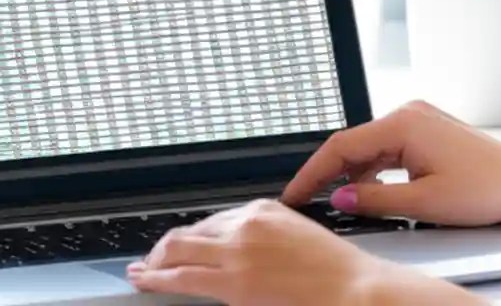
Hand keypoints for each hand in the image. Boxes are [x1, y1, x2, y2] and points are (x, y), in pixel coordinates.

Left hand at [128, 199, 480, 304]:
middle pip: (191, 231)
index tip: (182, 244)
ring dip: (156, 261)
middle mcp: (246, 223)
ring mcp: (237, 250)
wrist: (356, 290)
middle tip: (152, 258)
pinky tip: (146, 280)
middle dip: (167, 246)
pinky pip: (182, 276)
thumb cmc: (339, 274)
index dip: (193, 236)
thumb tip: (247, 256)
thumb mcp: (300, 240)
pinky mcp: (233, 281)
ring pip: (179, 249)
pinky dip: (157, 277)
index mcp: (265, 209)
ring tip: (143, 271)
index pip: (214, 220)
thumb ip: (268, 241)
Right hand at [282, 100, 500, 225]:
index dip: (312, 172)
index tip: (296, 192)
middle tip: (309, 200)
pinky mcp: (426, 129)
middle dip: (330, 173)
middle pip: (353, 144)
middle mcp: (408, 113)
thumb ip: (374, 199)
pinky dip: (375, 169)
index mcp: (403, 124)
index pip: (341, 146)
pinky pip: (388, 147)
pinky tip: (371, 190)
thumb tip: (339, 197)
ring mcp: (418, 119)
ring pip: (370, 147)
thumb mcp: (423, 202)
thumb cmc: (487, 189)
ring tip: (341, 201)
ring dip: (354, 173)